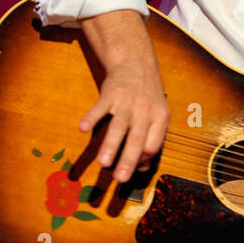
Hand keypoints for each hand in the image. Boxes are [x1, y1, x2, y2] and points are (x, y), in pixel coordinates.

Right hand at [78, 11, 169, 181]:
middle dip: (128, 161)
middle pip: (137, 140)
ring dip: (110, 145)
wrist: (136, 63)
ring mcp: (127, 101)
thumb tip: (142, 168)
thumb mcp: (157, 115)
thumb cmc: (148, 96)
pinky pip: (100, 107)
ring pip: (119, 126)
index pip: (153, 145)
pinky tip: (83, 129)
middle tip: (120, 179)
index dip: (143, 159)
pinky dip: (91, 117)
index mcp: (160, 118)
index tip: (132, 168)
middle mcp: (145, 110)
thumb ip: (151, 139)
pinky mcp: (110, 93)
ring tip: (102, 163)